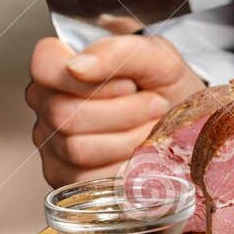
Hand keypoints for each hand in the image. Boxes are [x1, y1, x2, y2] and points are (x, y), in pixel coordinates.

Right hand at [25, 33, 204, 186]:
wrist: (188, 125)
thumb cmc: (165, 87)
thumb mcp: (157, 58)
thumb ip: (117, 52)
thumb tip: (76, 67)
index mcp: (60, 67)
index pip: (45, 66)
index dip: (87, 78)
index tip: (127, 83)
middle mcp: (47, 105)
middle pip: (65, 114)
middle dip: (122, 112)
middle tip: (154, 104)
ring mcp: (53, 145)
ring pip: (77, 148)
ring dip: (128, 138)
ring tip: (150, 126)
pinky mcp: (67, 180)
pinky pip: (87, 180)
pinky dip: (123, 166)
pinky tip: (138, 151)